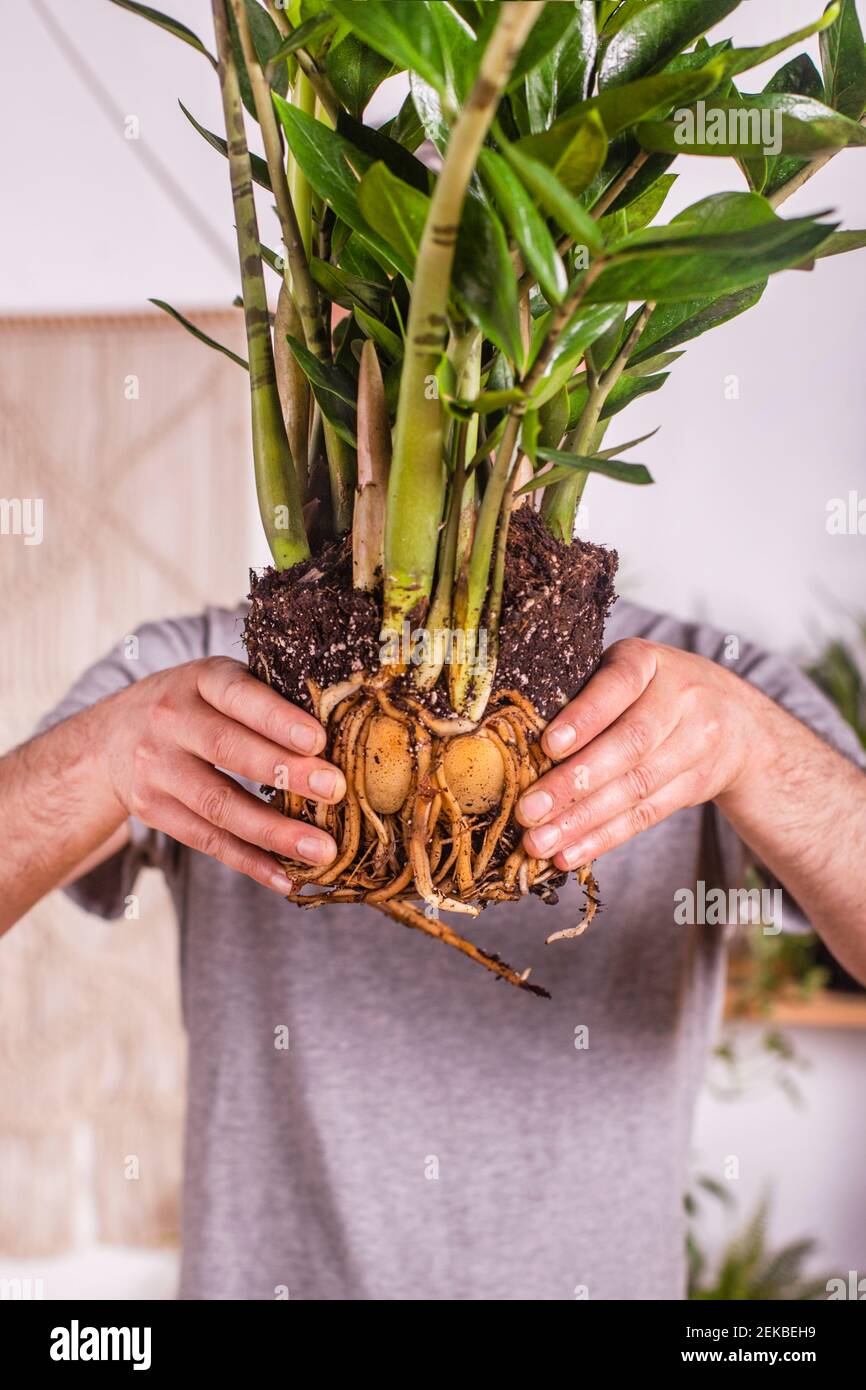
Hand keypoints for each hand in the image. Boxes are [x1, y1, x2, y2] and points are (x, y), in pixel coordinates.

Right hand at [101, 656, 342, 892]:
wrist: (111, 736)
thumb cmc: (193, 704)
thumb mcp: (217, 681)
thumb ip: (265, 696)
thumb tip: (342, 728)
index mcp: (199, 679)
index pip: (238, 695)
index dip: (277, 718)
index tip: (318, 740)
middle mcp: (171, 720)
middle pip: (229, 750)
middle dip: (285, 773)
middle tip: (334, 790)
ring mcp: (157, 768)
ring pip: (218, 805)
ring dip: (274, 832)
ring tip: (322, 849)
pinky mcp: (153, 810)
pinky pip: (206, 840)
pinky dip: (249, 861)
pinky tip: (285, 876)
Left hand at [516, 637, 762, 869]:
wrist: (739, 719)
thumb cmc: (654, 689)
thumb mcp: (628, 670)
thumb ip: (586, 692)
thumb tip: (516, 735)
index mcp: (649, 662)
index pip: (618, 685)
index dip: (585, 717)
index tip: (548, 746)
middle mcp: (680, 700)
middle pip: (628, 745)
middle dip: (574, 783)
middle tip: (529, 812)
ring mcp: (694, 745)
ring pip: (635, 787)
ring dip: (583, 821)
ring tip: (540, 843)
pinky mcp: (695, 785)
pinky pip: (646, 815)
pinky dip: (604, 838)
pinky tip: (570, 854)